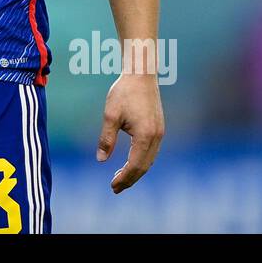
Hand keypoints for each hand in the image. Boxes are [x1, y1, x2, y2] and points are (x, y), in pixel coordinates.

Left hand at [96, 72, 164, 192]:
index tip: (113, 187)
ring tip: (121, 178)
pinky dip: (142, 161)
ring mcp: (160, 133)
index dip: (124, 178)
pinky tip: (131, 163)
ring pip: (149, 160)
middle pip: (144, 166)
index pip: (135, 166)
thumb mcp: (110, 115)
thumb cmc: (123, 92)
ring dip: (136, 171)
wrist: (141, 74)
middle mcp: (156, 137)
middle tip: (115, 188)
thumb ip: (107, 139)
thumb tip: (101, 160)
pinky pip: (151, 151)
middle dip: (130, 179)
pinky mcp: (159, 128)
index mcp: (145, 136)